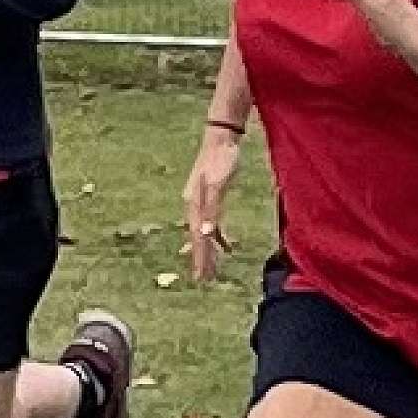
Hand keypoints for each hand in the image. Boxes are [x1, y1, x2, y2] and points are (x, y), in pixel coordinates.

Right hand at [182, 126, 241, 283]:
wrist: (221, 137)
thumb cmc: (222, 159)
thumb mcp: (218, 184)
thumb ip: (211, 208)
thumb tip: (205, 233)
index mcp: (194, 204)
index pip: (198, 237)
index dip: (201, 258)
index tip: (202, 277)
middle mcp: (193, 204)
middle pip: (197, 237)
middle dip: (202, 258)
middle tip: (205, 280)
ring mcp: (199, 200)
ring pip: (203, 231)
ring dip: (208, 249)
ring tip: (213, 267)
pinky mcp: (208, 195)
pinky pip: (210, 221)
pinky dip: (216, 234)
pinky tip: (224, 242)